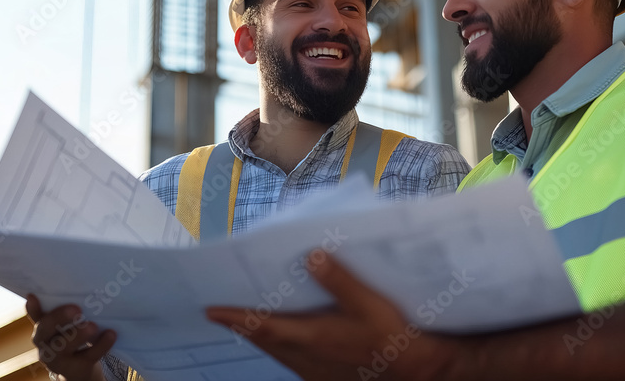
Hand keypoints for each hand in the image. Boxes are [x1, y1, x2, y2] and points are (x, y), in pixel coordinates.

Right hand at [26, 294, 115, 380]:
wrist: (78, 371)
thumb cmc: (72, 338)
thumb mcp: (65, 325)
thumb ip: (61, 310)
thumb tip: (61, 289)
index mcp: (42, 329)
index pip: (36, 316)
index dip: (33, 308)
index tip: (33, 296)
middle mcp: (44, 344)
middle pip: (45, 330)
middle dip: (59, 318)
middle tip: (76, 308)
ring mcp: (57, 360)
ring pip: (62, 347)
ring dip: (78, 335)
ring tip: (93, 325)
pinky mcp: (75, 369)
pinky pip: (88, 357)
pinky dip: (101, 345)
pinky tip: (111, 334)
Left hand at [206, 250, 460, 380]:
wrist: (413, 372)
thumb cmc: (389, 336)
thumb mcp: (368, 303)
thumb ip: (339, 280)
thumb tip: (312, 255)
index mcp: (310, 337)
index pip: (261, 326)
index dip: (235, 318)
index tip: (211, 310)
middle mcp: (305, 357)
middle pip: (263, 341)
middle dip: (242, 326)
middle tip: (221, 312)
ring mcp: (313, 371)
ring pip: (277, 353)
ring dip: (260, 337)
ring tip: (247, 322)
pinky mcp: (324, 378)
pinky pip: (291, 362)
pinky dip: (279, 348)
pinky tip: (285, 340)